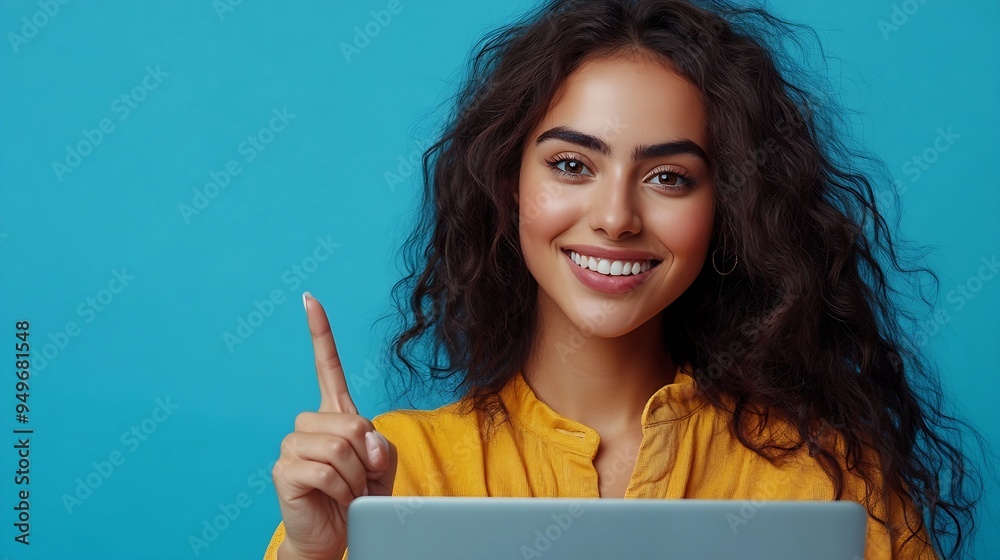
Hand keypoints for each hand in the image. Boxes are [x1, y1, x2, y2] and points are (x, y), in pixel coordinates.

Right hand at [273, 292, 397, 559]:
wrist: (339, 534)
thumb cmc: (362, 496)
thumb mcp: (383, 465)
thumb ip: (380, 444)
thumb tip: (362, 440)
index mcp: (334, 414)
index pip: (327, 366)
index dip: (320, 333)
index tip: (310, 299)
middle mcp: (308, 424)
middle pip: (350, 421)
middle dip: (367, 455)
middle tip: (362, 479)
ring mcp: (292, 445)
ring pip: (339, 446)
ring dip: (355, 477)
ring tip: (349, 492)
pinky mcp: (284, 470)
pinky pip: (325, 470)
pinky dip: (340, 489)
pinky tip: (336, 499)